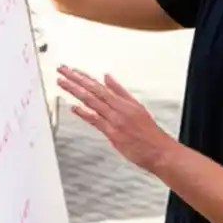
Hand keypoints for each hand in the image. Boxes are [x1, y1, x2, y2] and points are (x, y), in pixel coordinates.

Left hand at [57, 65, 176, 170]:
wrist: (159, 151)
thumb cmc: (149, 132)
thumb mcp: (136, 106)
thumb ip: (120, 91)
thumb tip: (107, 78)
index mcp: (123, 101)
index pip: (99, 85)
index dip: (83, 76)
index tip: (72, 70)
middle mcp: (118, 108)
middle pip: (93, 89)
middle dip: (75, 79)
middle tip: (62, 70)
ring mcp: (115, 120)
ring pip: (92, 101)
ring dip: (75, 91)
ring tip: (62, 83)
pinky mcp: (113, 134)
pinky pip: (96, 121)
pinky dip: (84, 113)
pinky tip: (74, 108)